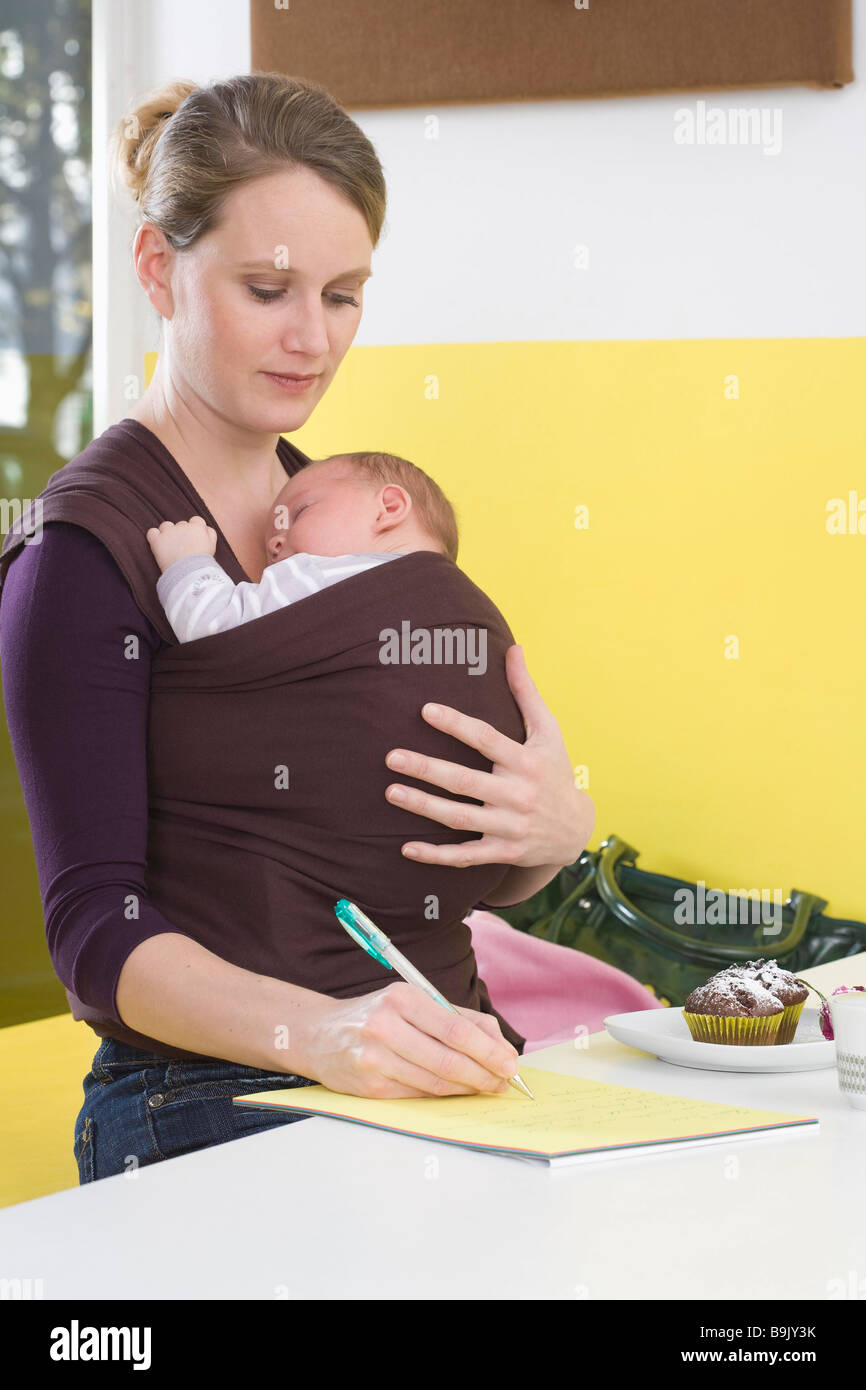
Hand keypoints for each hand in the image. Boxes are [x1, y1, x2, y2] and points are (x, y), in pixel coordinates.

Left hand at [146, 516, 216, 572]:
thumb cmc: (202, 563)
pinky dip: (154, 537)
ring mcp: (168, 532)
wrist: (189, 573)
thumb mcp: (212, 547)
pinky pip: (152, 532)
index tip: (194, 539)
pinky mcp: (157, 540)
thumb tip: (205, 528)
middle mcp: (182, 526)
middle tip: (183, 548)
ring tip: (170, 547)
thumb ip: (210, 534)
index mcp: (197, 527)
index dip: (195, 529)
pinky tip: (158, 544)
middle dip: (182, 533)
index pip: (196, 520)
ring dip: (167, 533)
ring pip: (166, 526)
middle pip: (181, 525)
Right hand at [300, 982, 518, 1097]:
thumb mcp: (413, 1001)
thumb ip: (457, 1018)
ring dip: (467, 1088)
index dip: (489, 1050)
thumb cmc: (376, 1016)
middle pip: (449, 1059)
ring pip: (435, 1082)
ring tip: (486, 1087)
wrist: (319, 1035)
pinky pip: (418, 1095)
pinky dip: (442, 1096)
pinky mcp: (370, 1087)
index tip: (510, 1063)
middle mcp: (386, 1026)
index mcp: (402, 998)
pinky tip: (456, 1092)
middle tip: (504, 1082)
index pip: (456, 1030)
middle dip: (484, 1074)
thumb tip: (499, 1044)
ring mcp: (375, 1059)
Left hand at [384, 644, 593, 869]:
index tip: (425, 710)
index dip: (456, 724)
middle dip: (427, 769)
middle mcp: (518, 795)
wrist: (575, 829)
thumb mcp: (548, 732)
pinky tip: (406, 848)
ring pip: (460, 818)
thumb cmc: (554, 771)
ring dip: (423, 807)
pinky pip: (465, 856)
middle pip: (465, 781)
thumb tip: (514, 647)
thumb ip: (526, 692)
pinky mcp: (502, 853)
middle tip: (391, 756)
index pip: (487, 740)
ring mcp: (509, 827)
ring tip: (391, 792)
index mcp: (526, 762)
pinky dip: (436, 856)